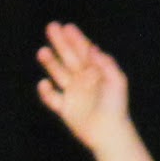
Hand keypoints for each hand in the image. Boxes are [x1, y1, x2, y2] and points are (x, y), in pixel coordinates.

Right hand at [36, 21, 130, 152]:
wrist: (111, 133)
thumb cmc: (117, 107)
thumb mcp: (117, 82)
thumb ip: (106, 64)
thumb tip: (93, 48)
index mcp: (94, 71)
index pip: (83, 51)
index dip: (75, 39)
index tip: (67, 27)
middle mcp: (81, 79)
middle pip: (68, 57)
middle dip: (60, 42)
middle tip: (51, 27)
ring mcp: (72, 93)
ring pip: (57, 73)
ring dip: (49, 62)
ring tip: (42, 52)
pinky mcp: (65, 108)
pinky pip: (51, 98)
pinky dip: (45, 92)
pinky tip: (44, 84)